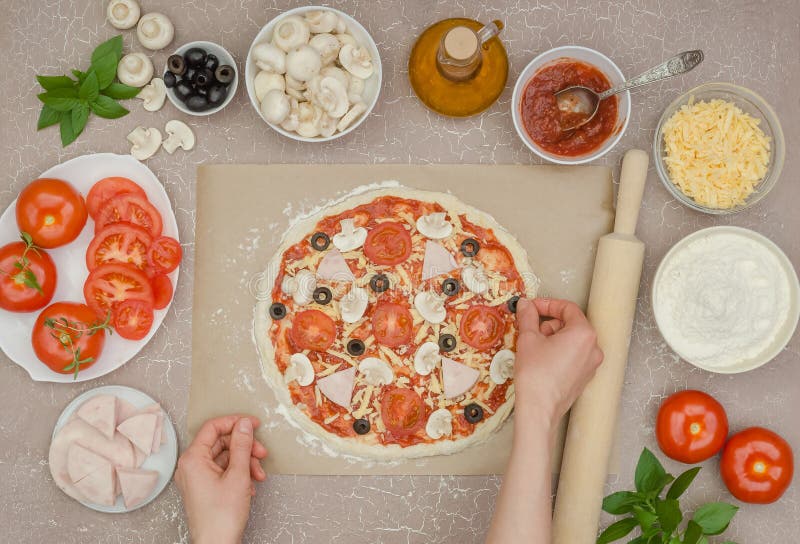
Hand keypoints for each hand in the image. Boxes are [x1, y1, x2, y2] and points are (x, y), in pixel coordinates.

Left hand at [175, 415, 267, 543]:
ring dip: (245, 462)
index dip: (235, 422)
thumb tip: (243, 424)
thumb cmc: (221, 516)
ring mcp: (196, 478)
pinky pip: (222, 471)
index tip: (253, 424)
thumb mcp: (238, 475)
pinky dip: (238, 474)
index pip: (213, 427)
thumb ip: (242, 445)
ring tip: (258, 475)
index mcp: (193, 459)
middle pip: (221, 443)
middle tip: (261, 453)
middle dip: (244, 447)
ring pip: (224, 458)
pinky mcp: (203, 488)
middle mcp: (191, 466)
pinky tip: (250, 485)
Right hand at [513, 298, 602, 431]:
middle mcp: (593, 348)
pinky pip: (573, 356)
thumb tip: (525, 305)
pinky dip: (559, 352)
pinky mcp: (584, 377)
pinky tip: (542, 360)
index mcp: (584, 334)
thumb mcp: (528, 339)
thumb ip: (528, 316)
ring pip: (572, 340)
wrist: (539, 409)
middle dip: (549, 324)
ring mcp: (591, 365)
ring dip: (553, 338)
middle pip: (571, 324)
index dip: (547, 304)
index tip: (532, 307)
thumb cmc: (536, 375)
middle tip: (531, 330)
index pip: (568, 308)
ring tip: (535, 348)